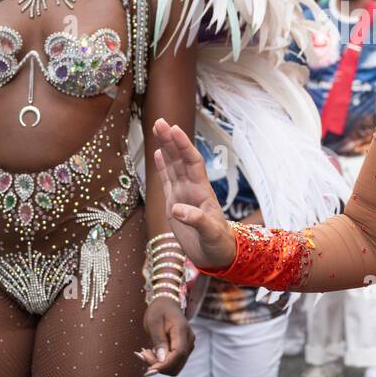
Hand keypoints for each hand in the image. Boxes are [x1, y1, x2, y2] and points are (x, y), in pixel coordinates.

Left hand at [137, 297, 194, 376]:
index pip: (178, 354)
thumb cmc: (159, 311)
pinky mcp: (183, 350)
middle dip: (159, 365)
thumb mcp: (154, 323)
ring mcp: (188, 346)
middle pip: (177, 364)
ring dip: (159, 364)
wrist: (167, 304)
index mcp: (182, 330)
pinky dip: (161, 362)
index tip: (149, 371)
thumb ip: (158, 341)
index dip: (164, 365)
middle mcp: (189, 340)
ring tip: (146, 352)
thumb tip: (161, 360)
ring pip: (175, 366)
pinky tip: (152, 352)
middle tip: (142, 354)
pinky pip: (173, 362)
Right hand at [151, 118, 235, 269]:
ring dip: (165, 147)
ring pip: (173, 166)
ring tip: (157, 128)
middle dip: (171, 140)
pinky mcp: (174, 203)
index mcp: (202, 191)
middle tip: (159, 121)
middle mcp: (192, 188)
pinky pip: (167, 180)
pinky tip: (158, 152)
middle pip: (180, 159)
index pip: (192, 162)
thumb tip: (177, 210)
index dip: (183, 146)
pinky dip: (162, 166)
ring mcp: (183, 194)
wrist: (216, 256)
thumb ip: (197, 221)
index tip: (174, 129)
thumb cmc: (218, 244)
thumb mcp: (210, 234)